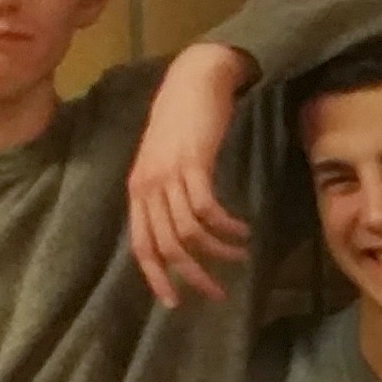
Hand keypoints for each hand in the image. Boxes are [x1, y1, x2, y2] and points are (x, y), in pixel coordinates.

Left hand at [128, 43, 256, 306]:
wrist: (194, 79)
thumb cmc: (183, 120)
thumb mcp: (166, 161)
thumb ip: (166, 192)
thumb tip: (179, 230)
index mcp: (138, 190)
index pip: (141, 245)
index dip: (156, 277)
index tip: (175, 302)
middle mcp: (147, 186)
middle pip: (166, 246)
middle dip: (193, 275)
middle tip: (217, 292)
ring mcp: (168, 175)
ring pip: (188, 232)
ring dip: (217, 250)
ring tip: (240, 254)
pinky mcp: (192, 165)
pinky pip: (207, 209)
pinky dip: (226, 226)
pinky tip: (243, 229)